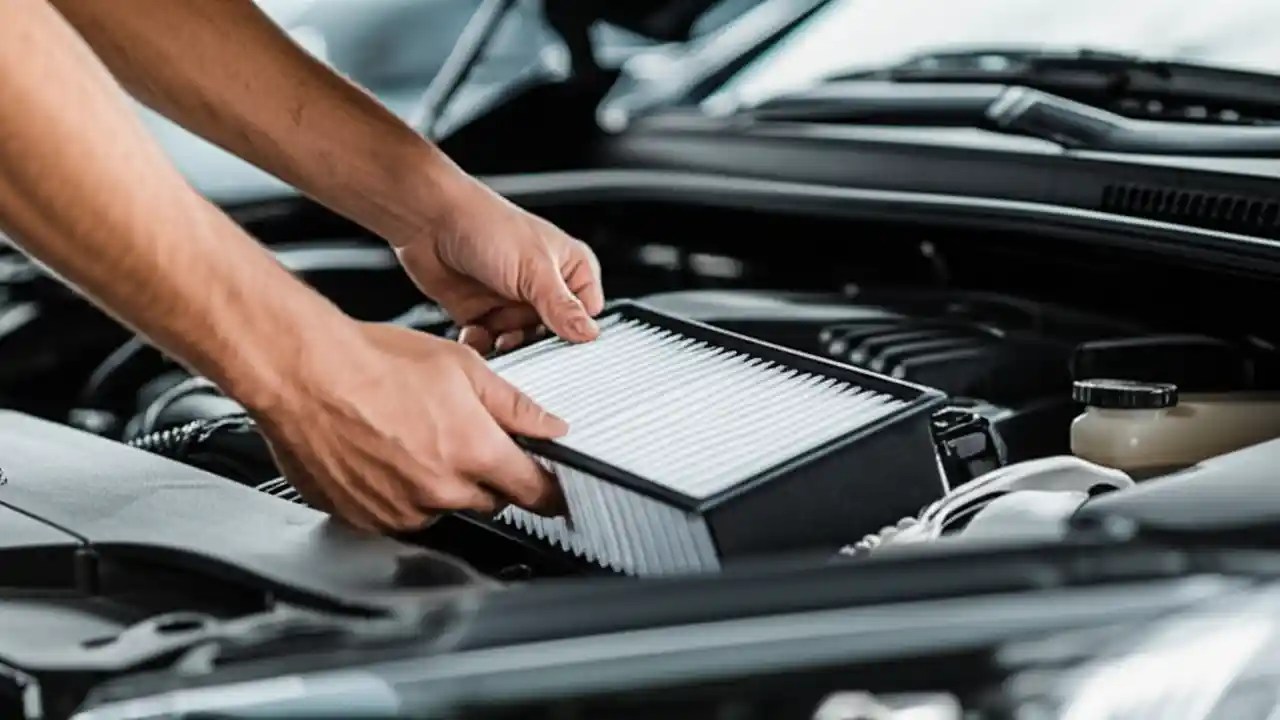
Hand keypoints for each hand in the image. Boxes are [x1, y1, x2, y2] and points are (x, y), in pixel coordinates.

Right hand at [250, 321, 565, 531]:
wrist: (304, 374)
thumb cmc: (373, 363)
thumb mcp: (461, 367)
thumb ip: (515, 405)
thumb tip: (552, 426)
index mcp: (473, 453)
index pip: (535, 492)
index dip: (549, 490)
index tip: (554, 490)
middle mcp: (440, 491)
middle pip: (489, 501)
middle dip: (488, 477)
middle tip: (462, 437)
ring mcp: (400, 510)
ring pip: (442, 509)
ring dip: (440, 485)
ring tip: (412, 437)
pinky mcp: (364, 518)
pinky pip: (398, 515)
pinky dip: (399, 493)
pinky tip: (384, 454)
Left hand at [393, 175, 603, 352]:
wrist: (429, 220)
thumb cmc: (486, 225)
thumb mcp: (533, 269)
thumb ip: (562, 307)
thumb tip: (588, 333)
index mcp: (569, 268)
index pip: (588, 313)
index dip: (576, 331)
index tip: (562, 341)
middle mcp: (542, 285)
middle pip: (552, 334)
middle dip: (535, 340)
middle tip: (523, 336)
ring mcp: (511, 300)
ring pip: (520, 341)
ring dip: (506, 342)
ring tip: (496, 332)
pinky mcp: (482, 312)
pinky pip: (490, 342)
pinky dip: (482, 343)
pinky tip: (475, 332)